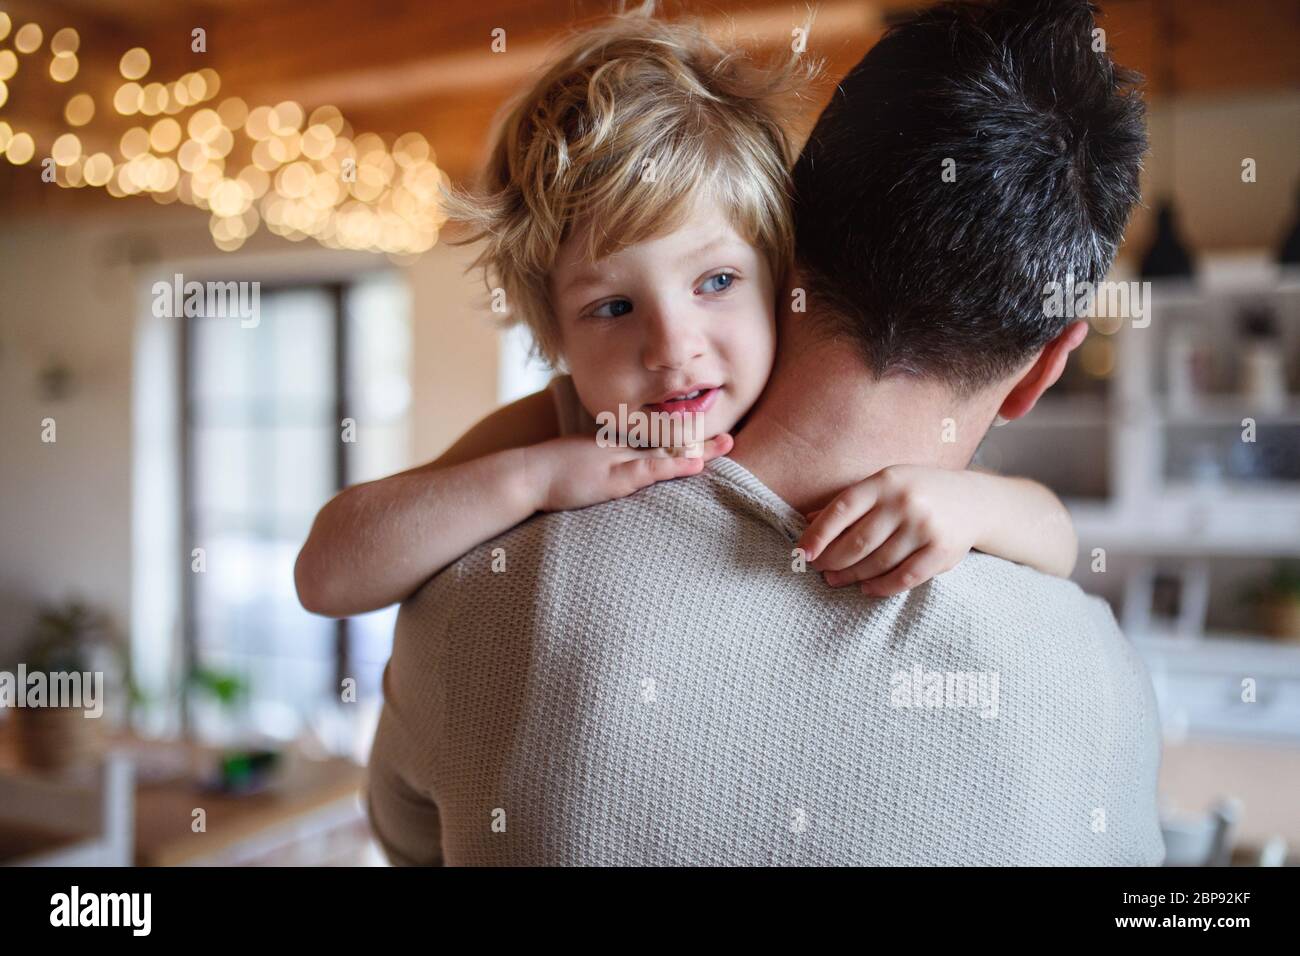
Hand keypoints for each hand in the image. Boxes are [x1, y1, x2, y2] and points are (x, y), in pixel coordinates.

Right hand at [525, 432, 733, 512]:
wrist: (524, 476)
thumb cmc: (554, 475)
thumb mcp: (587, 469)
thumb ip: (611, 470)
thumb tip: (635, 475)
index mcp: (618, 449)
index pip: (659, 444)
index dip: (687, 442)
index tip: (713, 441)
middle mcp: (622, 451)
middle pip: (669, 444)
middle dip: (701, 442)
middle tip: (732, 440)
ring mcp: (617, 462)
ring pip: (664, 453)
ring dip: (696, 449)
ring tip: (726, 446)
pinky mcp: (612, 478)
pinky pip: (648, 470)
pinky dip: (672, 467)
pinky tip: (694, 466)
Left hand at [795, 465, 981, 596]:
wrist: (973, 501)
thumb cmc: (917, 492)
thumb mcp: (884, 485)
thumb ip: (850, 502)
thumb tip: (808, 520)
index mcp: (885, 482)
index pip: (842, 509)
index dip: (818, 534)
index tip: (802, 552)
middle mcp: (905, 502)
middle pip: (858, 541)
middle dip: (832, 559)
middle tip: (819, 569)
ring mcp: (925, 527)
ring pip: (878, 562)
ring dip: (852, 575)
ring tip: (835, 580)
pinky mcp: (942, 551)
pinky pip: (904, 577)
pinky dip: (882, 586)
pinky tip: (866, 588)